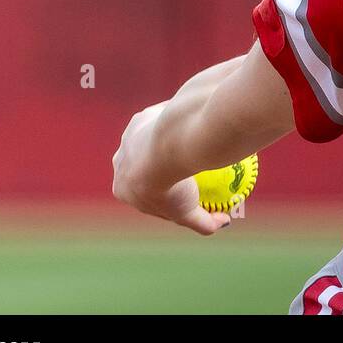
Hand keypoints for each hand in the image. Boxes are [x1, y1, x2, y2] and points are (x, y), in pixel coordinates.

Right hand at [112, 101, 231, 234]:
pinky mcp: (140, 120)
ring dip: (163, 146)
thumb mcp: (187, 211)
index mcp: (122, 190)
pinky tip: (198, 128)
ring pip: (148, 145)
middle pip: (142, 170)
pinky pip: (161, 124)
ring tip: (191, 146)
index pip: (143, 197)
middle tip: (188, 170)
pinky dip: (175, 128)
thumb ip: (202, 221)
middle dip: (158, 171)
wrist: (164, 151)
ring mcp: (127, 141)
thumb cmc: (172, 186)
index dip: (163, 199)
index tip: (186, 195)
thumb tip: (223, 223)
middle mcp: (119, 165)